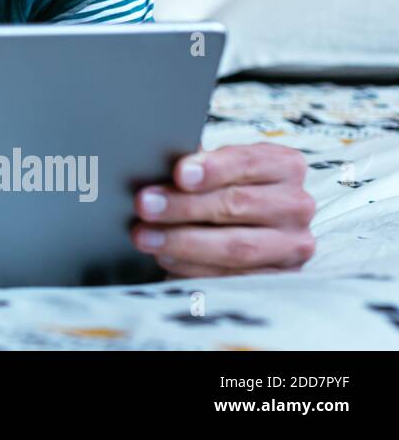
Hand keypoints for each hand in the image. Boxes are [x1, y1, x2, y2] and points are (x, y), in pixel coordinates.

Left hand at [131, 143, 315, 277]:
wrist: (237, 228)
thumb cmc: (217, 189)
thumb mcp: (211, 170)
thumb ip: (194, 167)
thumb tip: (155, 167)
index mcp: (284, 166)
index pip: (249, 163)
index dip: (214, 168)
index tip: (179, 174)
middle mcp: (296, 205)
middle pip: (239, 205)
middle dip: (185, 206)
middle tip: (145, 205)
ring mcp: (292, 246)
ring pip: (237, 246)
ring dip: (183, 242)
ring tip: (145, 236)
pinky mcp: (280, 280)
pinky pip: (234, 278)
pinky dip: (195, 269)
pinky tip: (166, 259)